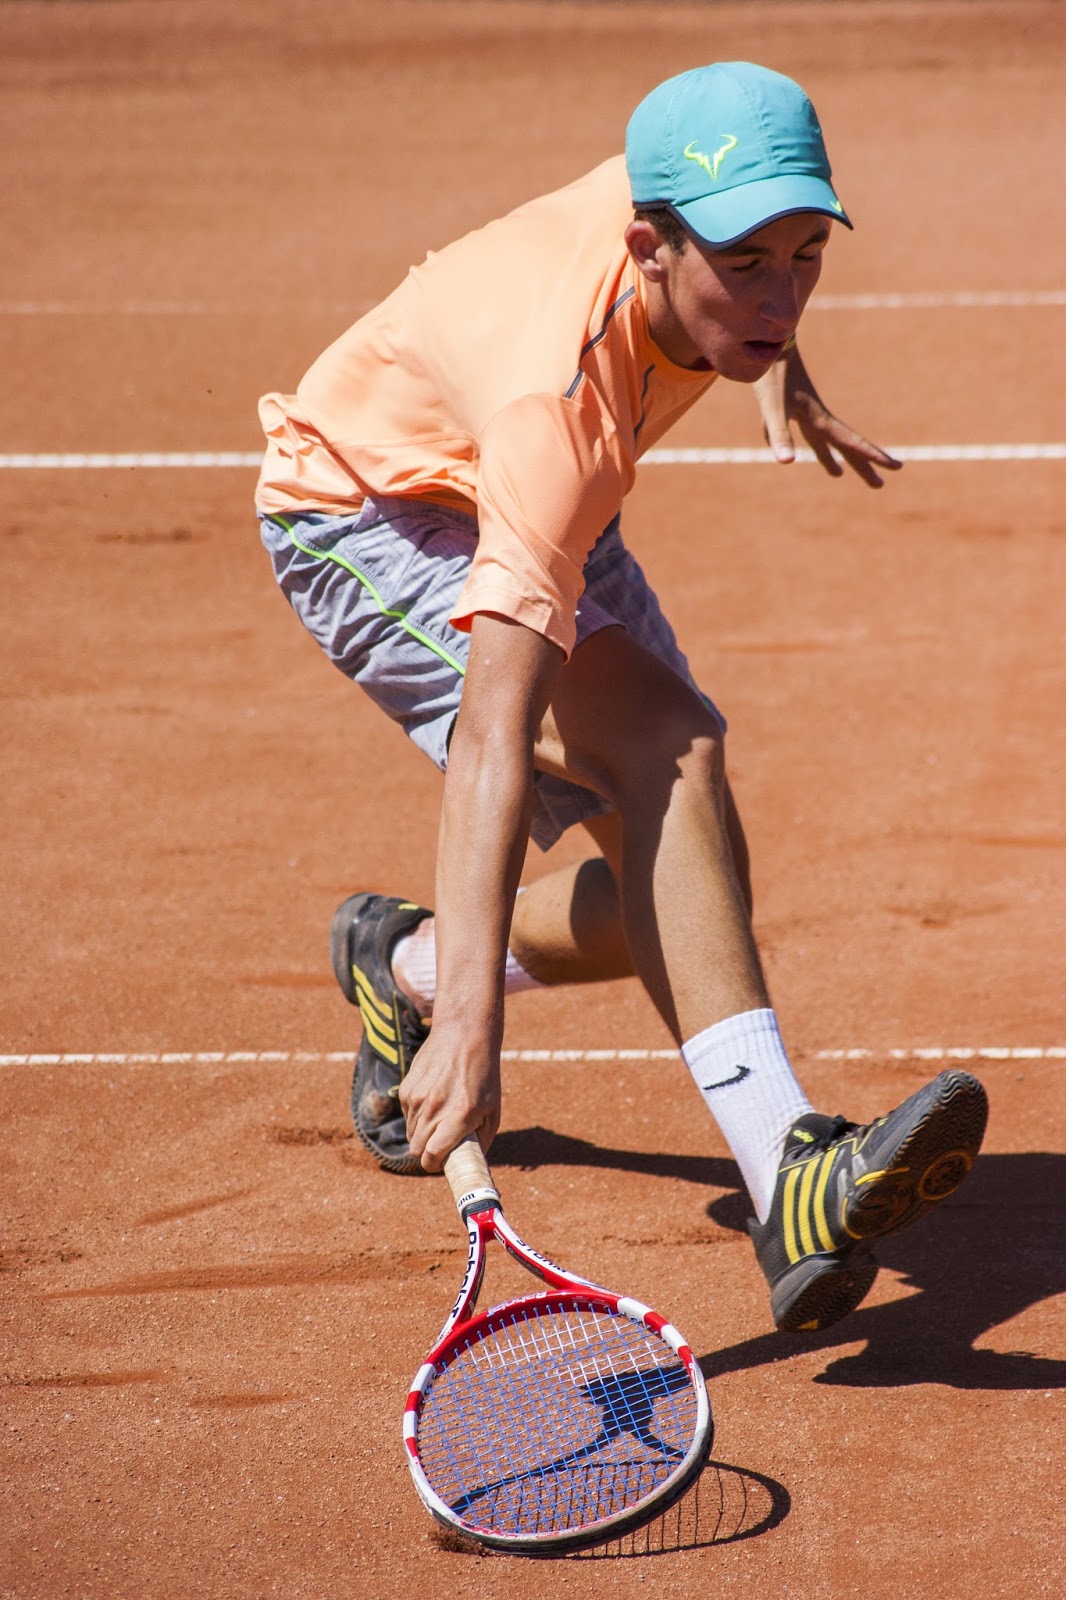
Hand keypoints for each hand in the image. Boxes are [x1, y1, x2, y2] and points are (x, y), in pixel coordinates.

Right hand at [398, 1021, 501, 1173]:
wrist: (464, 1035)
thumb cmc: (484, 1074)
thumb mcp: (493, 1109)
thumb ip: (481, 1140)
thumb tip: (471, 1162)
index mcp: (458, 1116)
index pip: (432, 1155)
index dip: (434, 1165)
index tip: (440, 1164)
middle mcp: (434, 1108)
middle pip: (417, 1149)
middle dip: (427, 1153)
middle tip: (440, 1146)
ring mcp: (417, 1098)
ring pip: (410, 1133)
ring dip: (422, 1134)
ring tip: (440, 1119)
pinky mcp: (406, 1089)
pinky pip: (407, 1115)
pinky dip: (417, 1116)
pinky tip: (433, 1101)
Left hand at [754, 343, 901, 487]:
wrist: (766, 342)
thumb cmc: (771, 374)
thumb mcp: (772, 407)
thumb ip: (778, 434)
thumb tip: (787, 463)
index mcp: (818, 419)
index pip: (852, 442)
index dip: (873, 457)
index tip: (897, 467)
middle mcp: (815, 416)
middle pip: (844, 446)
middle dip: (862, 466)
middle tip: (880, 485)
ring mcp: (802, 411)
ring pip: (822, 441)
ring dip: (830, 458)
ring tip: (837, 474)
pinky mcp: (787, 405)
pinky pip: (797, 431)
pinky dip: (795, 442)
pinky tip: (786, 451)